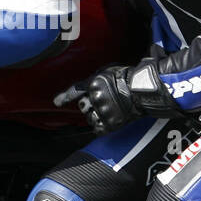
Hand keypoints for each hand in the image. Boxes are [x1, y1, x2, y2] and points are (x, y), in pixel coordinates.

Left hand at [54, 60, 176, 133]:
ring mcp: (103, 110)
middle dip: (89, 106)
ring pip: (90, 119)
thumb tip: (86, 88)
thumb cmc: (129, 79)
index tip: (56, 102)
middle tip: (103, 103)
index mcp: (94, 83)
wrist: (144, 91)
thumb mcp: (108, 72)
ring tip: (111, 110)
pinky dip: (103, 126)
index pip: (74, 92)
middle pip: (83, 107)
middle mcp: (95, 97)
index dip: (64, 97)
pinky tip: (111, 119)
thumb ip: (95, 80)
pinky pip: (99, 129)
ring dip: (97, 116)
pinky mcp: (110, 122)